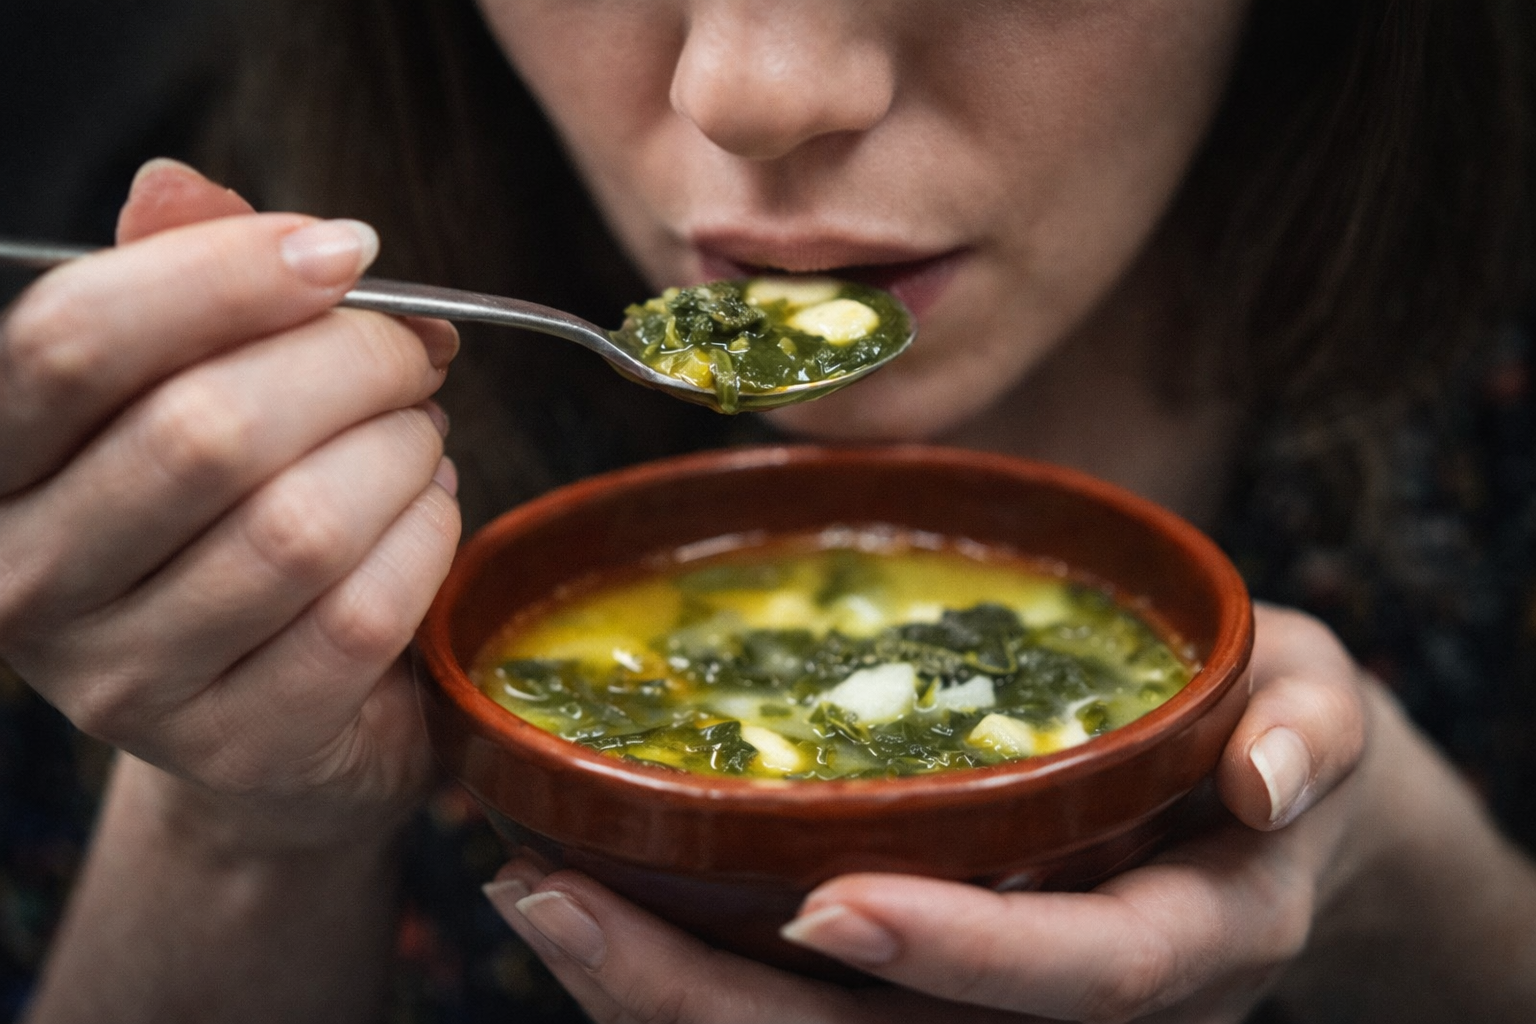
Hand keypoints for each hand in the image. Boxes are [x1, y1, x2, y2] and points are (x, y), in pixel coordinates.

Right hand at [0, 160, 460, 848]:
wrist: (276, 719)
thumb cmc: (232, 523)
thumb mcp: (190, 393)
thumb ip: (183, 288)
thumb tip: (178, 184)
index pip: (73, 339)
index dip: (224, 273)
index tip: (345, 252)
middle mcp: (28, 580)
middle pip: (206, 429)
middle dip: (353, 366)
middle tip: (415, 358)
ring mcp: (122, 683)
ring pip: (298, 525)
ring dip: (401, 455)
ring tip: (421, 439)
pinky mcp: (235, 744)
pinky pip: (362, 613)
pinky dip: (426, 540)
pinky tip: (429, 513)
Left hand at [485, 605, 1373, 1022]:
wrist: (1254, 799)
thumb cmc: (1271, 731)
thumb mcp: (1322, 703)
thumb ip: (1312, 728)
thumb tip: (1267, 775)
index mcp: (1181, 937)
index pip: (1074, 974)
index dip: (957, 955)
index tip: (830, 905)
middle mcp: (1069, 1001)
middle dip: (709, 994)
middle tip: (556, 898)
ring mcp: (981, 1002)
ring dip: (656, 986)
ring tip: (527, 890)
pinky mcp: (914, 976)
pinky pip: (787, 1001)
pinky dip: (676, 958)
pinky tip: (581, 887)